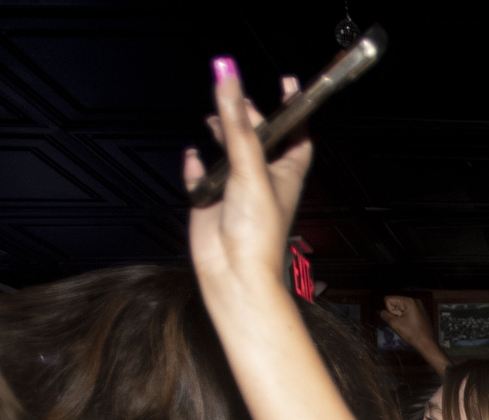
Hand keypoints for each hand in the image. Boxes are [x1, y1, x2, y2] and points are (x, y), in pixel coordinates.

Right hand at [186, 63, 311, 322]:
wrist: (234, 273)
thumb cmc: (258, 231)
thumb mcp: (250, 167)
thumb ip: (236, 122)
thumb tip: (227, 76)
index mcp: (286, 172)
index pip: (296, 133)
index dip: (293, 109)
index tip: (288, 84)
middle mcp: (262, 179)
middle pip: (257, 137)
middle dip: (247, 116)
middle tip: (235, 94)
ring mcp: (236, 191)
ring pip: (228, 154)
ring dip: (220, 135)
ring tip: (211, 118)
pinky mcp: (211, 204)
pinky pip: (199, 178)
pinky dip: (195, 167)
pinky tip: (193, 158)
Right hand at [381, 295, 434, 350]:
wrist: (427, 343)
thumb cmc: (413, 334)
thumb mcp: (394, 324)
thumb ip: (385, 315)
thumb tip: (382, 311)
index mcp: (409, 301)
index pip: (389, 299)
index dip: (390, 311)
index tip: (398, 319)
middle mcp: (415, 301)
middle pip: (395, 304)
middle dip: (396, 314)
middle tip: (404, 323)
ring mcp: (418, 306)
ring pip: (400, 309)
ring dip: (400, 317)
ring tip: (407, 325)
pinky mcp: (420, 312)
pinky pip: (407, 312)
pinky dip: (406, 319)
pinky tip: (410, 326)